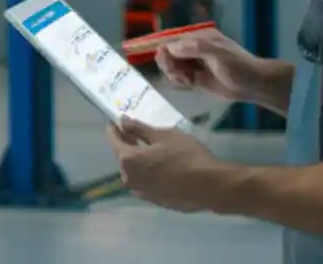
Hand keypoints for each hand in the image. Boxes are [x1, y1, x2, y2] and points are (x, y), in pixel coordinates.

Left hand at [107, 116, 230, 212]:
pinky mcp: (154, 201)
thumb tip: (122, 121)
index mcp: (128, 160)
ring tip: (150, 149)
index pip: (114, 140)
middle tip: (136, 132)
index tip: (116, 121)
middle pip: (123, 157)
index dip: (115, 129)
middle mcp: (129, 179)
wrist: (208, 186)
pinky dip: (148, 172)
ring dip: (139, 160)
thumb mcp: (164, 135)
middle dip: (128, 144)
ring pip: (135, 171)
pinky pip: (145, 182)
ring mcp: (141, 193)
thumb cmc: (186, 155)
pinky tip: (161, 167)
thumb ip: (140, 129)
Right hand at [156, 28, 289, 110]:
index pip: (173, 37)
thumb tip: (170, 47)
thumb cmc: (237, 65)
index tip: (140, 47)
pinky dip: (180, 80)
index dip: (158, 42)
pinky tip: (189, 82)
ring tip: (187, 79)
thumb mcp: (216, 53)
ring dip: (174, 72)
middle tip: (174, 71)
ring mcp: (196, 64)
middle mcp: (195, 49)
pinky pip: (181, 77)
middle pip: (170, 53)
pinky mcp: (198, 78)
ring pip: (174, 66)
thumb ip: (194, 48)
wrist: (253, 84)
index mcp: (200, 37)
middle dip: (167, 62)